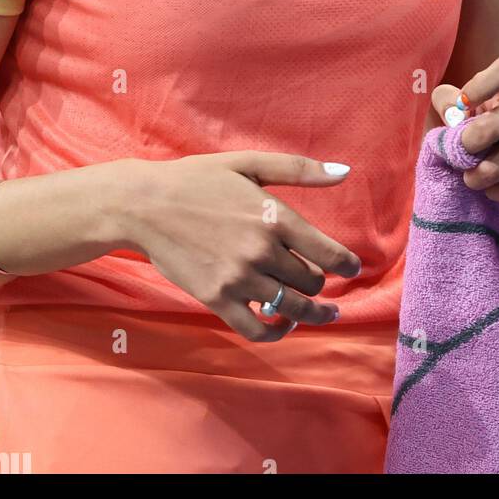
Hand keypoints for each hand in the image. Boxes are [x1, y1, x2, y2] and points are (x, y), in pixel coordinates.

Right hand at [119, 152, 362, 341]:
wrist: (146, 205)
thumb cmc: (199, 180)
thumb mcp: (249, 165)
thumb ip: (299, 170)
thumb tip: (345, 172)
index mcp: (275, 216)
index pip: (328, 253)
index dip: (346, 265)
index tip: (352, 268)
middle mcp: (262, 251)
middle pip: (310, 282)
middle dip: (320, 285)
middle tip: (321, 285)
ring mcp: (240, 279)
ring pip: (291, 309)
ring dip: (311, 315)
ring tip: (320, 315)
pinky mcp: (217, 299)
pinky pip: (257, 330)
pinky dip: (275, 333)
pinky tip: (281, 325)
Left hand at [430, 54, 498, 201]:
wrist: (496, 166)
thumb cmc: (469, 132)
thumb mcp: (450, 113)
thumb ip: (445, 103)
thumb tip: (454, 109)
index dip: (486, 83)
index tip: (464, 104)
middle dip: (480, 137)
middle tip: (462, 155)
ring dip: (488, 172)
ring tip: (472, 180)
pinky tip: (494, 190)